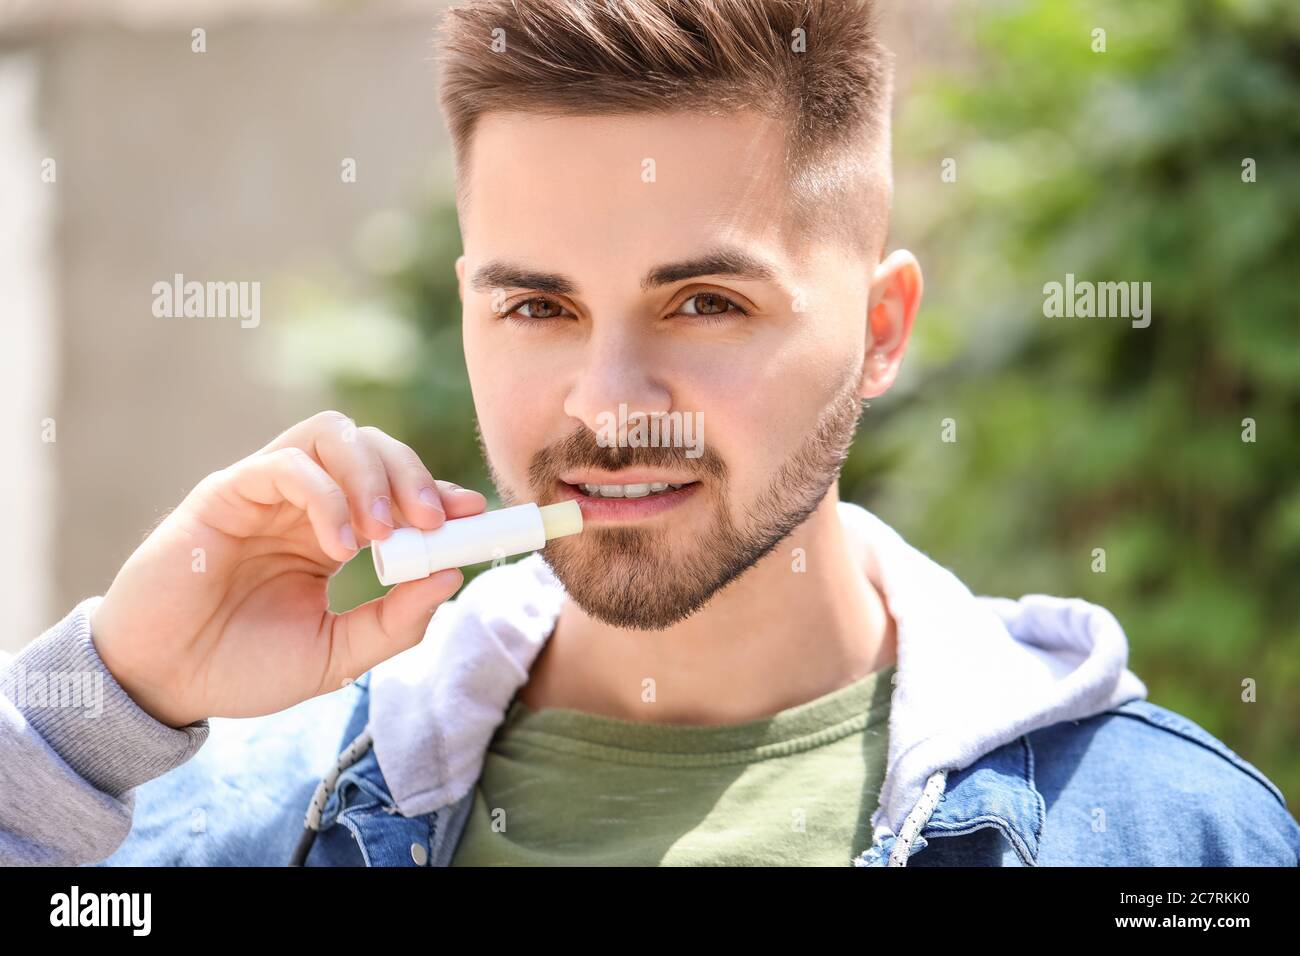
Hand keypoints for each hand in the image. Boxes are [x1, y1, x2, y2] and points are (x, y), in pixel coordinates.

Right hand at [89, 411, 486, 727]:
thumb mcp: (340, 654)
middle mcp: (311, 503)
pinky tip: (335, 544)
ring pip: (334, 434)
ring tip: (381, 533)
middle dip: (415, 478)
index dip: (443, 493)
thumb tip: (455, 575)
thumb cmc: (248, 666)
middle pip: (377, 447)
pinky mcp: (226, 492)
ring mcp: (270, 493)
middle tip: (434, 523)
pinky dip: (323, 495)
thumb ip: (396, 620)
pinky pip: (284, 464)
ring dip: (372, 474)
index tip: (477, 515)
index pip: (401, 490)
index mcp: (341, 536)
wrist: (165, 684)